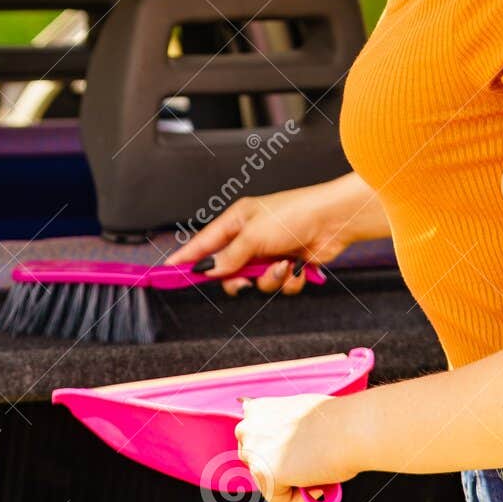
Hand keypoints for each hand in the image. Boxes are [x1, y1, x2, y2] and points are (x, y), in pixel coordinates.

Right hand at [161, 180, 358, 295]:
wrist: (334, 220)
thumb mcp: (254, 236)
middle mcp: (251, 238)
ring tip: (282, 266)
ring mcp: (270, 253)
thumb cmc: (294, 214)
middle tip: (243, 280)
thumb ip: (230, 256)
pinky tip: (297, 268)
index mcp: (236, 221)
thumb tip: (208, 270)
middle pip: (228, 271)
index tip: (168, 273)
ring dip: (269, 280)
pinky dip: (288, 281)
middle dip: (237, 279)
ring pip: (255, 283)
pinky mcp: (288, 266)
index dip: (186, 259)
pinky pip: (278, 286)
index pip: (203, 243)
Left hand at [234, 392, 355, 501]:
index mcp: (256, 409)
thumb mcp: (300, 414)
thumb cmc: (335, 420)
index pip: (256, 440)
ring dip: (289, 484)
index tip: (298, 457)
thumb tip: (289, 451)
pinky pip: (279, 498)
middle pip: (256, 461)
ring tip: (316, 475)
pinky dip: (298, 499)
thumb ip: (285, 430)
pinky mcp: (265, 473)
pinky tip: (317, 484)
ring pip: (266, 481)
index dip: (278, 452)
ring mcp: (253, 452)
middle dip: (279, 469)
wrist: (349, 428)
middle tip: (307, 471)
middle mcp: (247, 428)